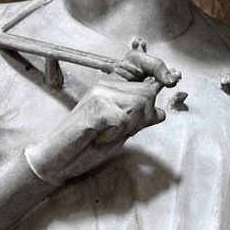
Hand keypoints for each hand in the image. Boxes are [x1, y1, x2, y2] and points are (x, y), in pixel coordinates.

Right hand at [25, 50, 178, 183]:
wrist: (57, 160)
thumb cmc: (87, 145)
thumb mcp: (120, 131)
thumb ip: (138, 118)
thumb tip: (162, 112)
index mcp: (111, 87)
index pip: (142, 69)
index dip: (158, 69)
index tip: (172, 80)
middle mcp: (104, 85)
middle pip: (146, 93)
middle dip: (142, 117)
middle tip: (121, 131)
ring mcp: (98, 95)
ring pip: (137, 104)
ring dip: (129, 126)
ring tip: (108, 134)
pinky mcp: (94, 109)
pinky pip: (123, 118)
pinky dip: (116, 133)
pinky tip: (101, 137)